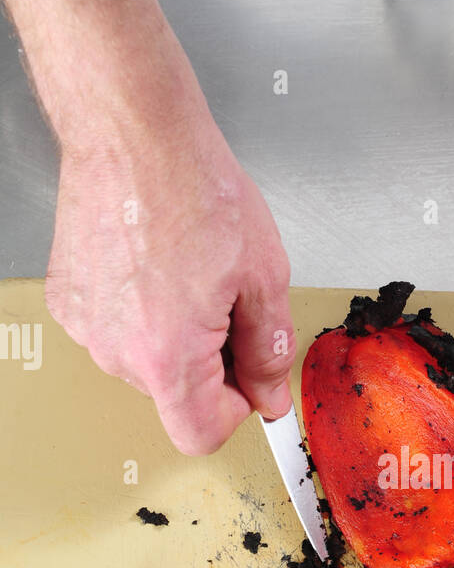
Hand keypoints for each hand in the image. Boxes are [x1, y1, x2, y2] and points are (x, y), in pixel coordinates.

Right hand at [46, 118, 293, 453]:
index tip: (249, 378)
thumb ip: (268, 349)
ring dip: (177, 335)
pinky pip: (118, 331)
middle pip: (175, 395)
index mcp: (167, 355)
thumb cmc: (194, 188)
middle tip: (227, 300)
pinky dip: (143, 312)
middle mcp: (116, 350)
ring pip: (147, 363)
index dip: (235, 410)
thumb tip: (269, 393)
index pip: (200, 434)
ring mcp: (87, 328)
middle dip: (211, 362)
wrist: (132, 133)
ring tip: (190, 273)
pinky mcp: (69, 303)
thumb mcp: (263, 276)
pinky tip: (157, 267)